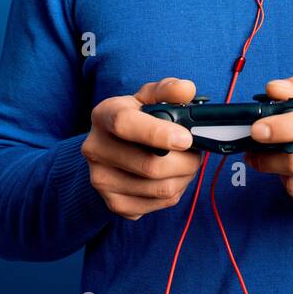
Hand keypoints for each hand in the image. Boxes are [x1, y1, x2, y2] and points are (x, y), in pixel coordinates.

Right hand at [83, 77, 204, 220]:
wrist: (111, 149)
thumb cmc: (136, 119)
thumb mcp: (147, 98)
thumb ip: (168, 90)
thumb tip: (187, 89)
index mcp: (103, 116)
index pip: (125, 124)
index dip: (158, 133)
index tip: (186, 139)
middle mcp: (95, 150)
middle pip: (150, 165)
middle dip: (186, 160)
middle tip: (196, 151)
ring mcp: (102, 181)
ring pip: (161, 188)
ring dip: (185, 176)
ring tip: (185, 163)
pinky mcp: (115, 203)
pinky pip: (160, 204)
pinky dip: (176, 191)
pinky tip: (172, 177)